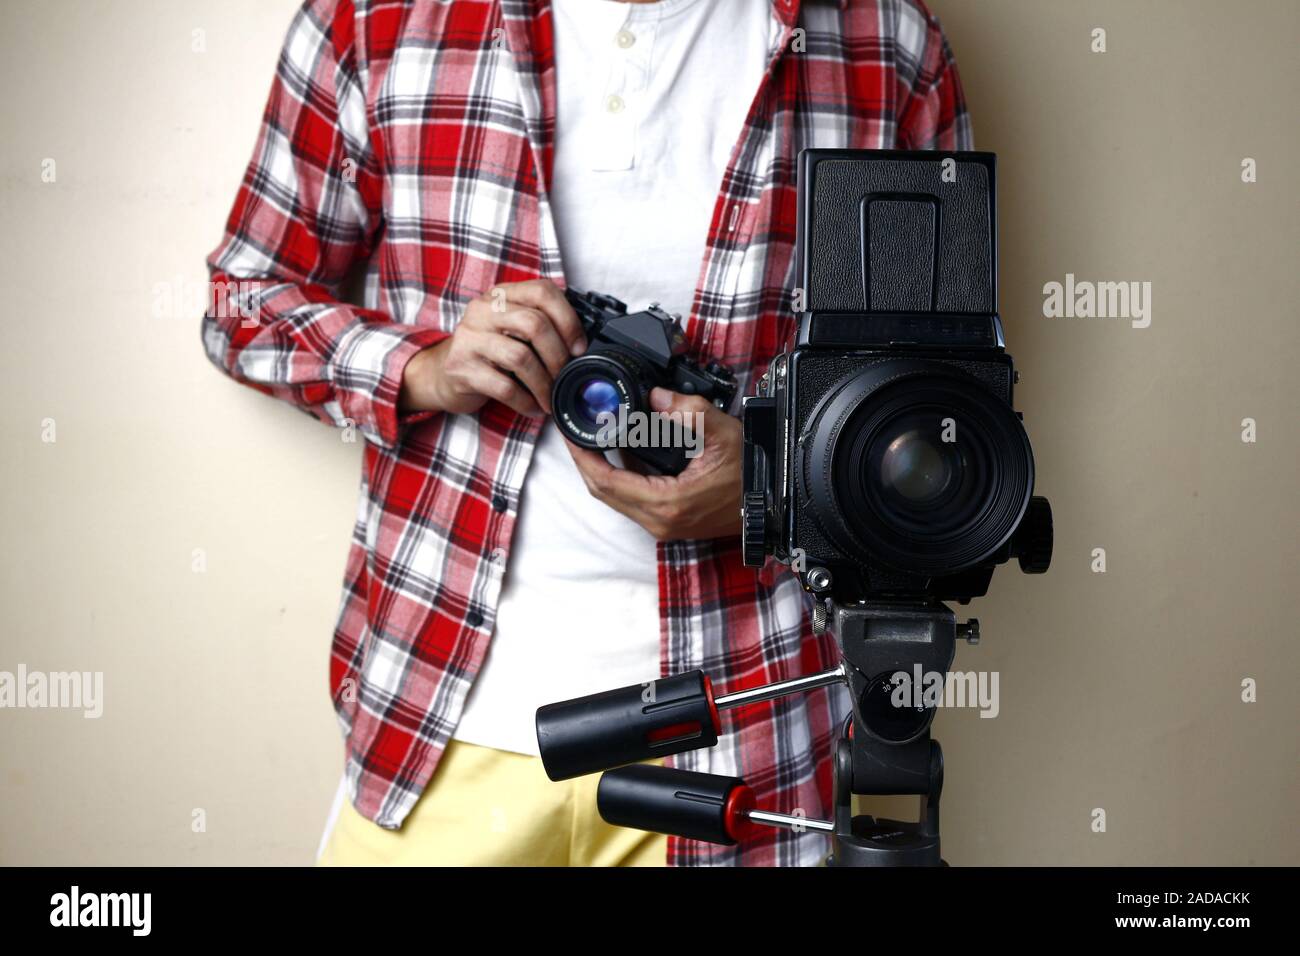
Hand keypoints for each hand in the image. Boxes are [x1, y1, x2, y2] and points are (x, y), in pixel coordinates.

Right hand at [400, 279, 584, 416]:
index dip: (568, 320)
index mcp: (500, 295)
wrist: (439, 374)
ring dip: (544, 384)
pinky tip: (533, 408)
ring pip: (521, 357)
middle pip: (534, 324)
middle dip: (558, 356)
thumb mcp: (509, 329)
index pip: (543, 292)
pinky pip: (505, 387)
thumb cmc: (485, 352)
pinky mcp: (461, 369)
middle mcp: (482, 311)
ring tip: (549, 397)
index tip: (579, 347)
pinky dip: (526, 402)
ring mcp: (469, 339)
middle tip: (564, 375)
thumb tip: (581, 347)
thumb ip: (538, 326)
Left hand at [565, 387, 742, 540]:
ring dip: (600, 470)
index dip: (582, 456)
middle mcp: (660, 521)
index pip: (606, 480)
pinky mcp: (669, 522)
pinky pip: (630, 501)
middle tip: (575, 432)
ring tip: (592, 440)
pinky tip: (619, 455)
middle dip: (584, 461)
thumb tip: (656, 396)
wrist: (772, 503)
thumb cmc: (753, 473)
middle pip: (603, 492)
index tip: (570, 433)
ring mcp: (663, 525)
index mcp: (667, 502)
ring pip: (614, 498)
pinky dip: (618, 478)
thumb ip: (687, 410)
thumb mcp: (722, 433)